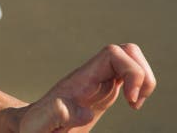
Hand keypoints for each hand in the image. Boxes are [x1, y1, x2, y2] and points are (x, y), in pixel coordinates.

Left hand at [18, 44, 155, 132]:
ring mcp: (99, 80)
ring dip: (144, 79)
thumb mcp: (40, 124)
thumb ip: (55, 114)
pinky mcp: (104, 89)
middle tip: (134, 101)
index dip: (131, 72)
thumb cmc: (35, 126)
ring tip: (135, 103)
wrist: (32, 124)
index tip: (129, 100)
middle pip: (127, 50)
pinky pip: (129, 74)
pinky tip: (132, 104)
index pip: (113, 53)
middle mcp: (92, 75)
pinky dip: (140, 86)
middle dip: (143, 74)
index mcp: (80, 80)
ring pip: (130, 59)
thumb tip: (79, 110)